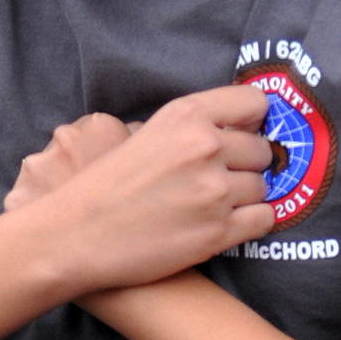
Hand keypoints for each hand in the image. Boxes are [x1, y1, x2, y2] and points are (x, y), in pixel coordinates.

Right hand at [14, 84, 277, 293]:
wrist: (75, 236)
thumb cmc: (101, 188)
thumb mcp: (142, 135)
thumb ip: (189, 127)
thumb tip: (235, 129)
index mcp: (185, 117)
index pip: (254, 103)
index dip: (252, 122)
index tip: (242, 135)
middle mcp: (205, 148)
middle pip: (262, 150)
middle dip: (247, 165)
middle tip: (220, 179)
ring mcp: (215, 191)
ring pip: (263, 187)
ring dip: (245, 197)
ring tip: (211, 205)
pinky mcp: (219, 232)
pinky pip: (265, 219)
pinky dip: (250, 222)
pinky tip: (224, 224)